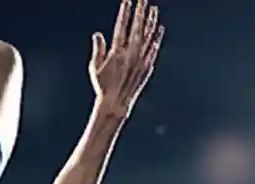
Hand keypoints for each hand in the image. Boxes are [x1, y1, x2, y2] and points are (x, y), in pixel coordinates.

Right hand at [90, 0, 162, 116]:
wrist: (116, 103)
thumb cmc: (102, 85)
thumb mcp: (95, 67)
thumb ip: (98, 49)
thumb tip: (97, 34)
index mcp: (116, 52)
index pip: (121, 26)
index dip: (125, 12)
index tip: (127, 1)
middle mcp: (131, 53)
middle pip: (137, 27)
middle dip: (140, 11)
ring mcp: (141, 59)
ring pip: (148, 36)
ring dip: (151, 21)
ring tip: (153, 9)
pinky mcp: (147, 66)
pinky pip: (153, 49)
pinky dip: (156, 38)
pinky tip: (159, 29)